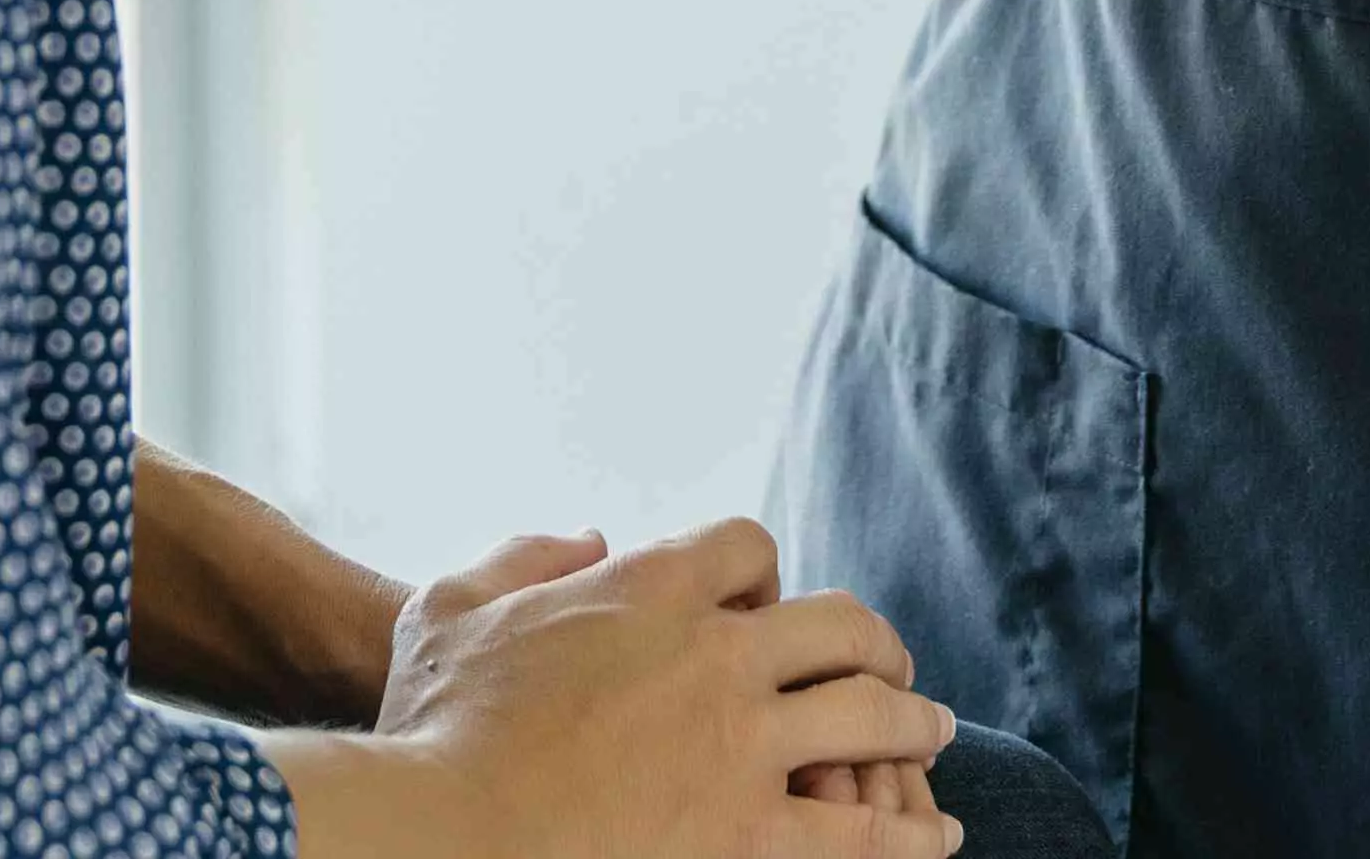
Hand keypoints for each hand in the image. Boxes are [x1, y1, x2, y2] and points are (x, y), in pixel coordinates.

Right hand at [349, 518, 958, 858]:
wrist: (443, 832)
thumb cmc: (433, 726)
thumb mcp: (451, 607)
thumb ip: (524, 559)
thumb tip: (588, 540)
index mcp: (650, 587)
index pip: (748, 548)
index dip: (762, 573)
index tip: (759, 605)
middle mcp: (716, 654)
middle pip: (839, 623)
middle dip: (872, 641)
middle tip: (888, 664)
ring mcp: (740, 745)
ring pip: (870, 716)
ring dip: (913, 721)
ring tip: (932, 732)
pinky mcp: (747, 836)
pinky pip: (857, 833)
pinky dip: (907, 835)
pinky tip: (936, 836)